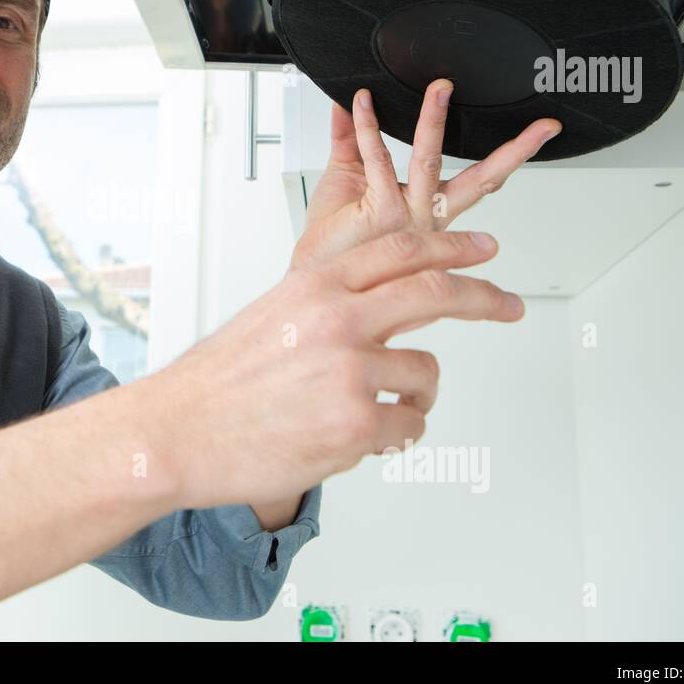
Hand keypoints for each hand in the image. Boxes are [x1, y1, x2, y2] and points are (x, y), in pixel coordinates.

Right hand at [151, 228, 522, 509]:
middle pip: (435, 292)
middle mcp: (336, 318)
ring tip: (381, 409)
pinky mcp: (356, 423)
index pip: (400, 250)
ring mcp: (349, 370)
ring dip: (414, 394)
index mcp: (314, 286)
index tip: (481, 248)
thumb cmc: (215, 385)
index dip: (450, 246)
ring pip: (424, 373)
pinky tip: (361, 438)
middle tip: (508, 304)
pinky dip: (395, 435)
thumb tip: (376, 311)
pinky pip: (409, 426)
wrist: (175, 433)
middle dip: (484, 296)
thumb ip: (326, 306)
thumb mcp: (270, 317)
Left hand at [291, 79, 560, 271]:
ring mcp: (405, 216)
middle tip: (540, 126)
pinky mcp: (379, 211)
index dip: (510, 160)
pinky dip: (367, 129)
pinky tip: (363, 104)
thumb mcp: (345, 181)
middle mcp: (425, 218)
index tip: (539, 135)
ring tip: (442, 88)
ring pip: (429, 161)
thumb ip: (349, 140)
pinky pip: (377, 160)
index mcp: (429, 215)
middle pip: (481, 181)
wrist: (312, 277)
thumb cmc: (331, 243)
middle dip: (513, 152)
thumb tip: (342, 105)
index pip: (479, 184)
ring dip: (434, 120)